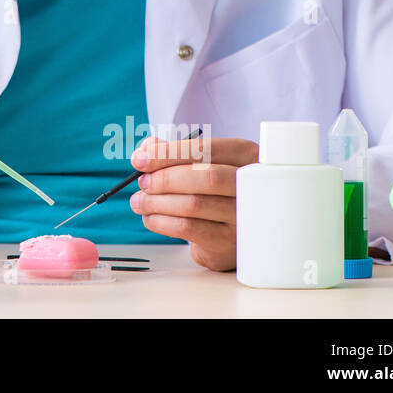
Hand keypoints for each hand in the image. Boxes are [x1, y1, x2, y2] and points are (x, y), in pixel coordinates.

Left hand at [128, 135, 258, 271]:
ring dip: (157, 202)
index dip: (169, 153)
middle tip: (142, 182)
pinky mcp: (229, 243)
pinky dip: (161, 222)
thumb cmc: (214, 191)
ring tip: (140, 201)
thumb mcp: (200, 164)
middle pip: (206, 177)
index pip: (207, 149)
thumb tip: (146, 149)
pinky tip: (150, 217)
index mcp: (246, 156)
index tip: (140, 159)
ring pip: (194, 204)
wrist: (230, 231)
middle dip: (165, 179)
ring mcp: (244, 217)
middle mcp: (252, 186)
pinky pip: (188, 229)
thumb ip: (173, 151)